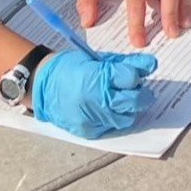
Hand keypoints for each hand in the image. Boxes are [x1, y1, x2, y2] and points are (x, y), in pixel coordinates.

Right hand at [31, 49, 156, 138]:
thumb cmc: (69, 68)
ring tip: (121, 99)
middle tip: (139, 90)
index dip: (137, 74)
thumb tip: (150, 65)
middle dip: (142, 95)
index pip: (131, 78)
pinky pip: (111, 127)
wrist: (41, 86)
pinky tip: (108, 109)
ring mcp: (93, 118)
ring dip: (129, 109)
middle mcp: (98, 100)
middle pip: (134, 101)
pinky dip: (114, 118)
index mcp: (99, 77)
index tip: (138, 72)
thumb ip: (124, 63)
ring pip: (126, 118)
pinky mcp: (89, 131)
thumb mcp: (97, 59)